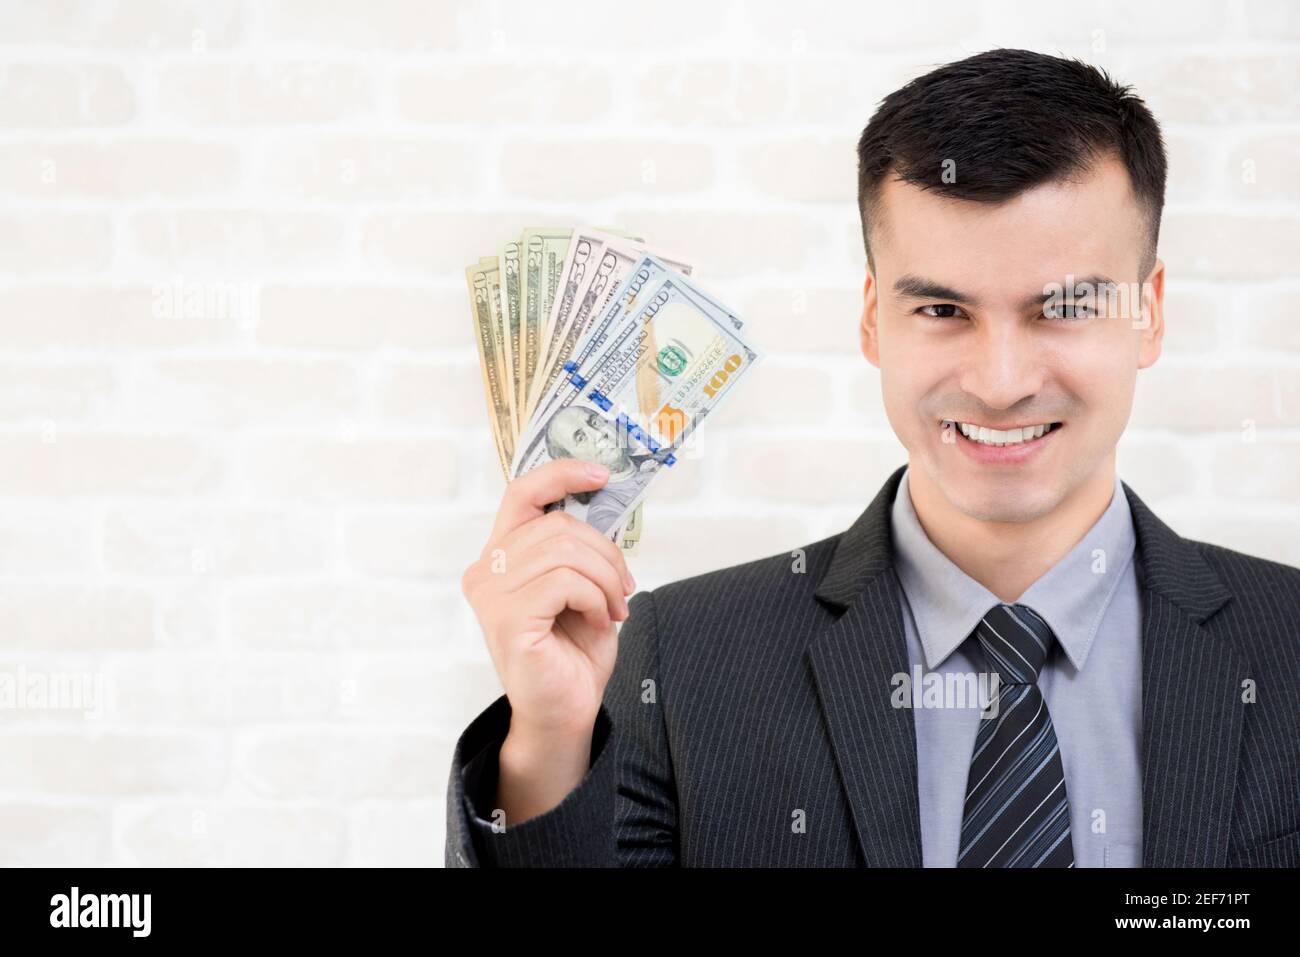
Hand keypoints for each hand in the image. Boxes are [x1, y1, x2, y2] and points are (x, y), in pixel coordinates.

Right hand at [460, 459, 636, 819]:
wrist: (564, 711)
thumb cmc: (571, 650)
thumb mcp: (581, 585)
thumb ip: (579, 547)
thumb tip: (605, 503)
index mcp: (500, 554)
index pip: (522, 493)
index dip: (561, 474)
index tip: (601, 474)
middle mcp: (486, 569)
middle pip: (559, 525)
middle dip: (606, 553)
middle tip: (624, 588)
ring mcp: (491, 594)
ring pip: (566, 551)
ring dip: (606, 579)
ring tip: (615, 608)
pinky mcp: (507, 618)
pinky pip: (566, 582)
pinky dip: (596, 599)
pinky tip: (600, 622)